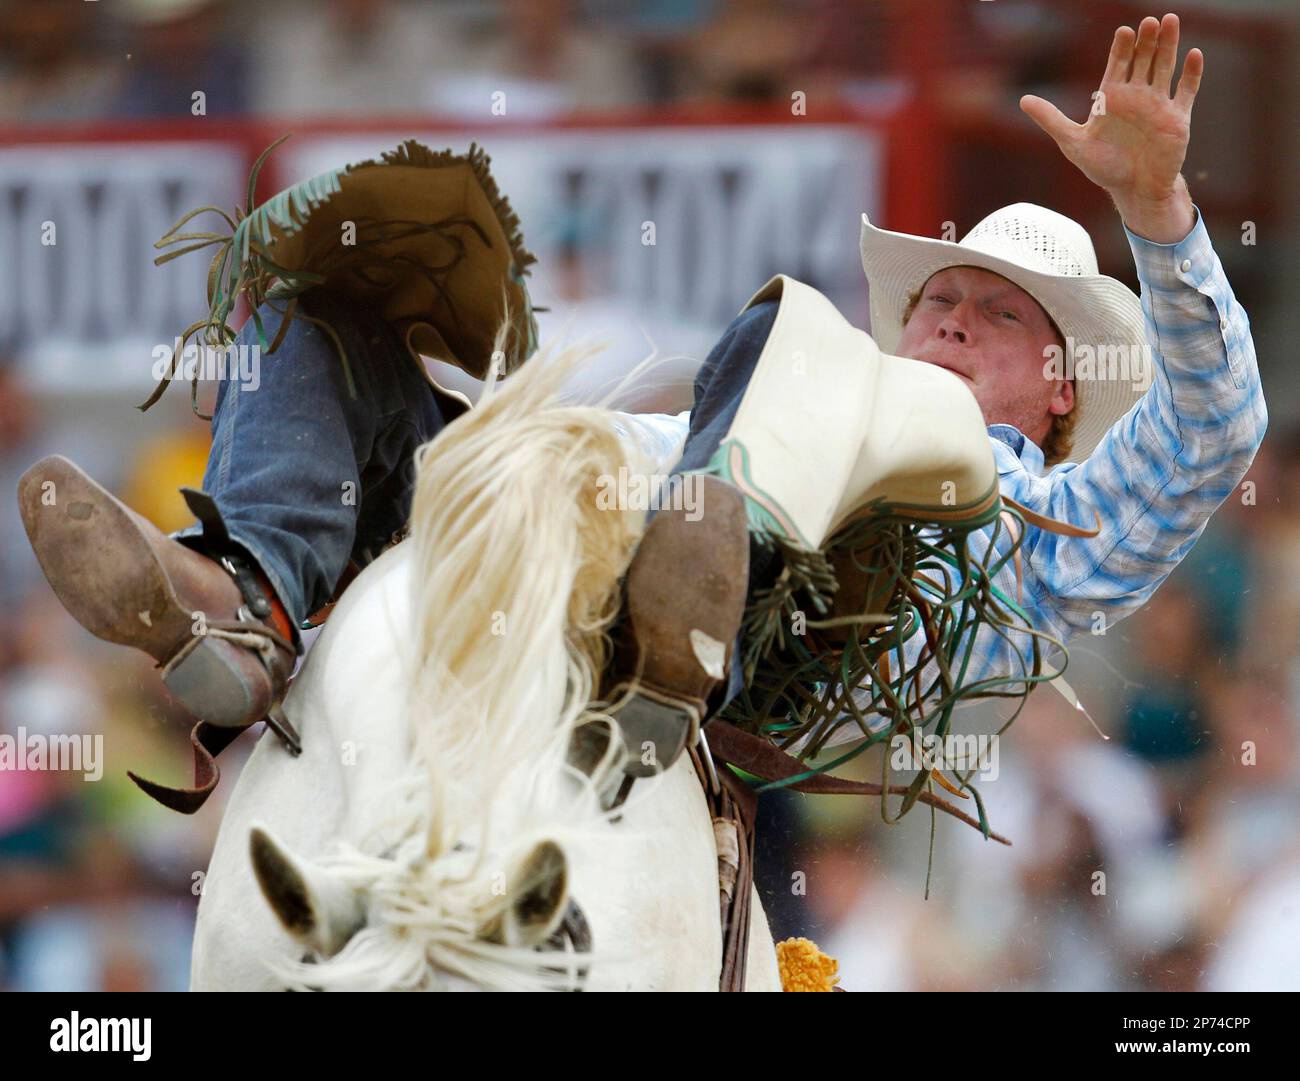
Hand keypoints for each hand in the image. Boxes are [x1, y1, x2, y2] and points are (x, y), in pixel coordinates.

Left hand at [1020, 13, 1201, 242]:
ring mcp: (1158, 104)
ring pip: (1165, 67)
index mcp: (1112, 97)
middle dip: (1146, 40)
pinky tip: (1193, 54)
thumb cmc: (1103, 167)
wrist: (1133, 190)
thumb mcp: (1072, 143)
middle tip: (1149, 21)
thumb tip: (1023, 100)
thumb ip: (1050, 119)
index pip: (1118, 63)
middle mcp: (1136, 95)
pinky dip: (1191, 73)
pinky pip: (1186, 90)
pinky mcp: (1178, 117)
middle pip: (1143, 59)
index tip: (1124, 31)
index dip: (1121, 47)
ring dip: (1169, 45)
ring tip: (1170, 21)